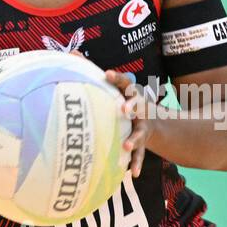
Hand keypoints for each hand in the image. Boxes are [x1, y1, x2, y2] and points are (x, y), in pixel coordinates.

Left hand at [98, 62, 160, 179]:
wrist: (153, 122)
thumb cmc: (123, 101)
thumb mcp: (113, 87)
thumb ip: (93, 71)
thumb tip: (72, 52)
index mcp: (130, 93)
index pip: (125, 83)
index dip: (117, 78)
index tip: (106, 74)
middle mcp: (139, 108)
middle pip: (138, 104)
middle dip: (132, 106)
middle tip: (123, 110)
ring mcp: (143, 126)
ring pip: (140, 132)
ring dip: (134, 138)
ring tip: (127, 145)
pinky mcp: (143, 142)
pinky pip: (141, 154)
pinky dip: (137, 163)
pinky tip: (133, 174)